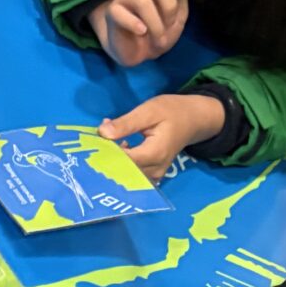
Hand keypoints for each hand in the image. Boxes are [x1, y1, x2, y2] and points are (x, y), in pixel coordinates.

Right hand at [88, 0, 193, 66]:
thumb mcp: (178, 14)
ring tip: (159, 39)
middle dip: (169, 5)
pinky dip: (135, 26)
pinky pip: (123, 14)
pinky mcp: (113, 11)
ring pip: (143, 0)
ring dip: (156, 25)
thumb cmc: (159, 30)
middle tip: (170, 24)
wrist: (139, 54)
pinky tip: (142, 32)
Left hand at [100, 93, 222, 182]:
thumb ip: (125, 123)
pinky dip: (122, 164)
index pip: (124, 161)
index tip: (94, 143)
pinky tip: (116, 149)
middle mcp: (155, 170)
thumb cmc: (171, 112)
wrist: (192, 120)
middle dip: (108, 158)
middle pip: (124, 171)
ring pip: (127, 175)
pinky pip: (133, 175)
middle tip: (95, 143)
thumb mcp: (148, 110)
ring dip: (114, 161)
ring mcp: (155, 176)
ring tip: (105, 144)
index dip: (107, 153)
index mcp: (155, 153)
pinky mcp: (153, 176)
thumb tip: (102, 132)